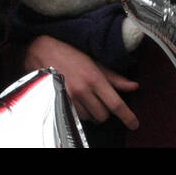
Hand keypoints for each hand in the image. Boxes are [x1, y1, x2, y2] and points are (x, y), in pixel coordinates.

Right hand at [24, 34, 138, 129]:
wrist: (41, 50)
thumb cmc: (69, 53)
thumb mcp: (93, 62)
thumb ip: (114, 77)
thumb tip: (134, 86)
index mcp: (94, 78)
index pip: (116, 104)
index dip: (127, 117)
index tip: (134, 124)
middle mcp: (82, 90)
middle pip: (103, 116)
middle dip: (105, 111)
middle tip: (100, 100)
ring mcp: (69, 97)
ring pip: (89, 118)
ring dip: (91, 112)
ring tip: (85, 98)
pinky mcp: (58, 101)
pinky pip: (76, 116)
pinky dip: (80, 112)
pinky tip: (76, 100)